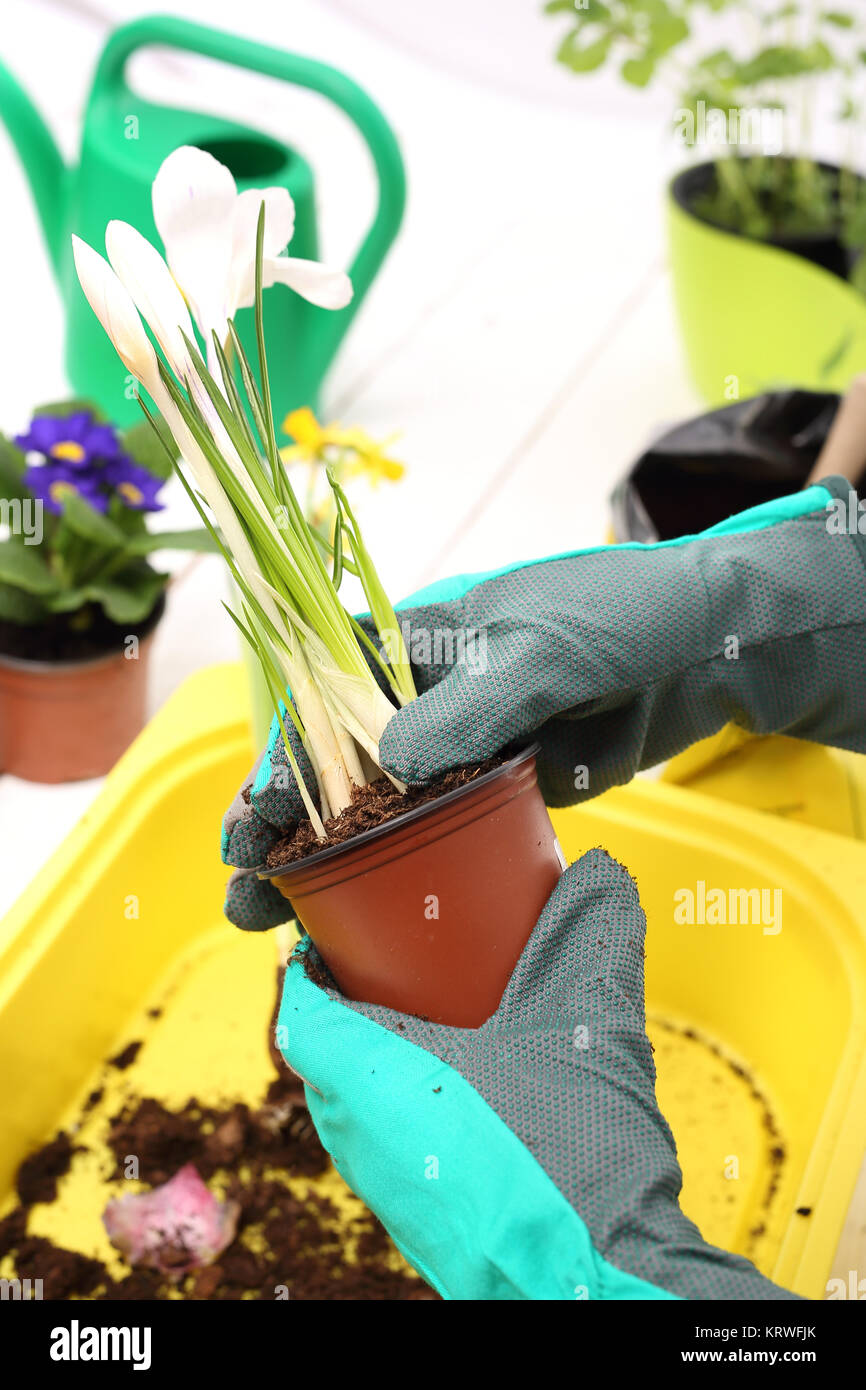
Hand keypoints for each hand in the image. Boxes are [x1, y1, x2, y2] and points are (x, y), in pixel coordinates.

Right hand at [222, 477, 865, 928]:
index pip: (323, 702)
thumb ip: (473, 706)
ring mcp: (462, 747)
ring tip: (281, 924)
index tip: (255, 825)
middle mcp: (425, 697)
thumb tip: (390, 766)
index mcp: (416, 642)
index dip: (281, 764)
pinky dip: (399, 873)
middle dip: (284, 828)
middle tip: (246, 895)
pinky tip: (364, 919)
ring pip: (377, 809)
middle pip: (335, 765)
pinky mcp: (499, 789)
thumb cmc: (623, 616)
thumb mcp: (543, 650)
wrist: (710, 644)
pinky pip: (437, 834)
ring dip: (328, 863)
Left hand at [277, 849, 798, 1300]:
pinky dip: (406, 1107)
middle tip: (396, 966)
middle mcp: (361, 1139)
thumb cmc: (571, 1165)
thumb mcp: (585, 1025)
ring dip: (378, 1061)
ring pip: (354, 1107)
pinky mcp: (418, 1221)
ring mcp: (385, 1190)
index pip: (299, 1010)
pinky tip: (472, 1091)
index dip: (309, 964)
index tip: (334, 934)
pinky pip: (387, 1147)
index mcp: (371, 1080)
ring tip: (435, 1021)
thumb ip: (591, 937)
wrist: (598, 1286)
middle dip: (350, 1007)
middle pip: (323, 1057)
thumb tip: (602, 873)